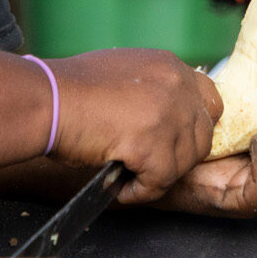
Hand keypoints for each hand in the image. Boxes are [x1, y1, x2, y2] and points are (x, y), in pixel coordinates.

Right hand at [48, 49, 218, 203]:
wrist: (46, 99)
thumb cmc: (70, 89)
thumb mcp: (123, 70)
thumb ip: (153, 87)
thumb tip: (165, 112)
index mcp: (170, 65)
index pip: (210, 102)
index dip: (194, 127)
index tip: (173, 142)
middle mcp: (176, 86)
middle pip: (202, 137)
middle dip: (177, 157)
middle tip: (148, 166)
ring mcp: (168, 115)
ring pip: (183, 163)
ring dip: (156, 176)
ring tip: (127, 177)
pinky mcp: (153, 145)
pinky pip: (159, 182)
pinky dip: (139, 192)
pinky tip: (120, 187)